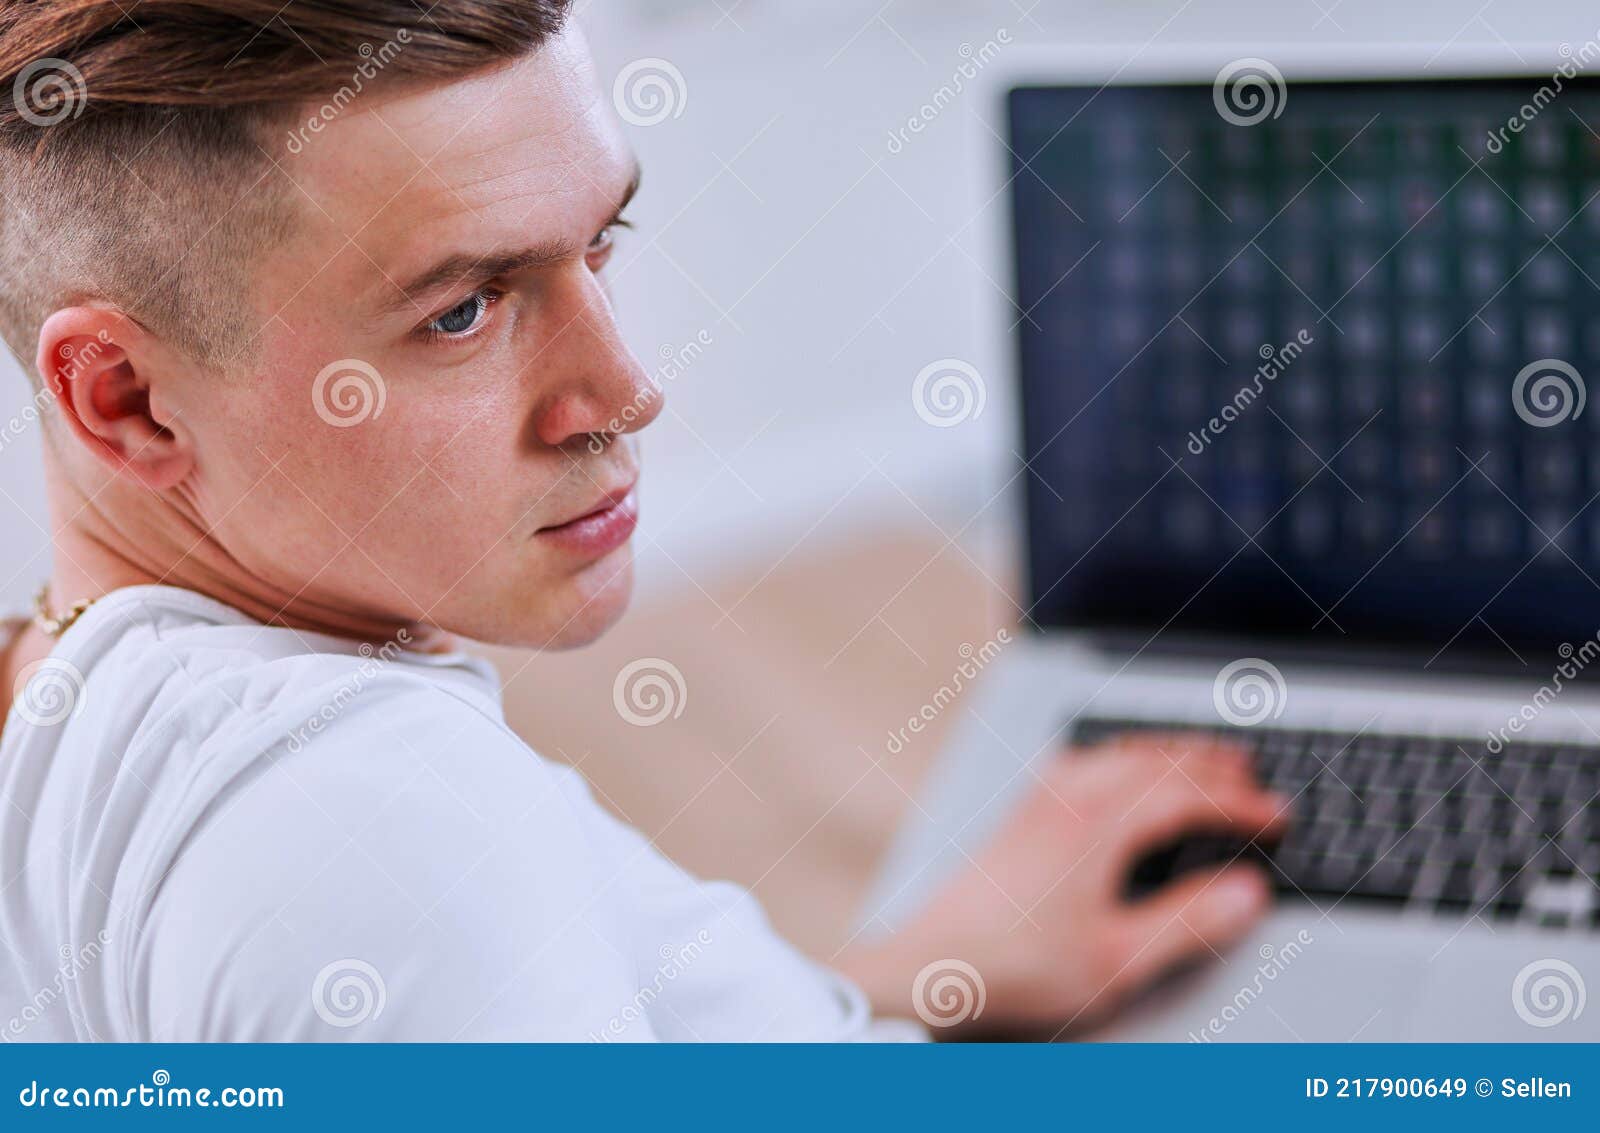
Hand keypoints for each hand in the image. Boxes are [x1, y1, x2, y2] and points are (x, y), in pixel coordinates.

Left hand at [838, 735, 1289, 1035]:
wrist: (932, 966)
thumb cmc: (1014, 966)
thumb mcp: (1118, 959)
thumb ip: (1187, 923)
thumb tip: (1246, 892)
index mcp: (1099, 826)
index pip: (1186, 796)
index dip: (1239, 803)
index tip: (1277, 815)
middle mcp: (1067, 800)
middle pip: (1152, 763)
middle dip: (1208, 765)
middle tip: (1251, 772)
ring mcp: (1038, 804)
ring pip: (1115, 755)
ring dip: (1165, 752)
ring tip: (1198, 757)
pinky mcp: (1018, 817)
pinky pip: (1082, 761)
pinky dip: (1119, 756)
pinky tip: (1114, 769)